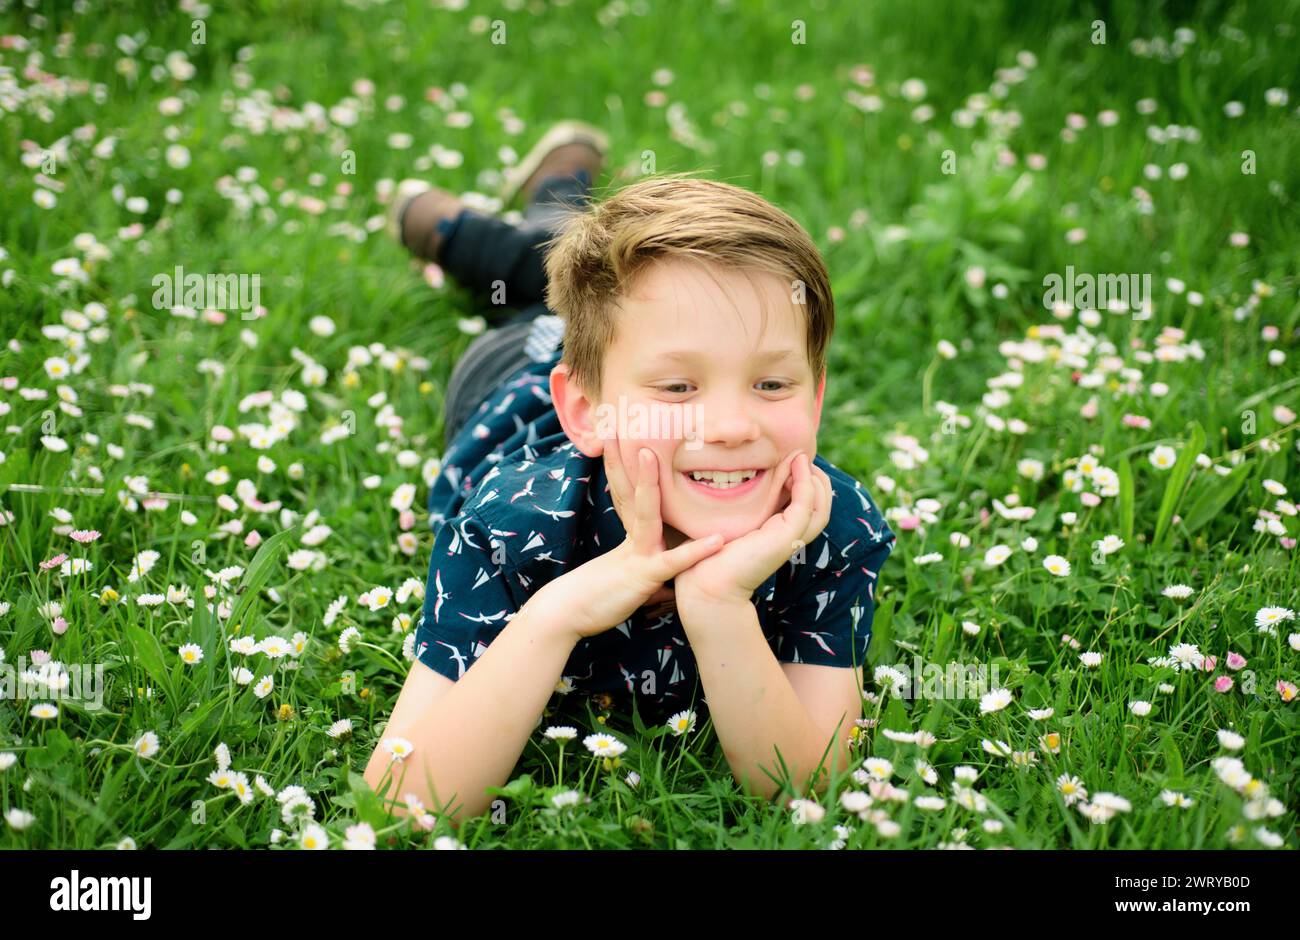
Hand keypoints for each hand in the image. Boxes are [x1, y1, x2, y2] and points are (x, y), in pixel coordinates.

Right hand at [536, 441, 725, 638]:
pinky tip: (718, 540)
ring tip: (654, 455)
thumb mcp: (626, 575)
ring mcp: (636, 553)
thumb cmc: (596, 597)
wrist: (568, 615)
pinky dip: (695, 553)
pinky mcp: (643, 577)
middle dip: (625, 455)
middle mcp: (632, 536)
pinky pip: (672, 564)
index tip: (622, 430)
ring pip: (646, 514)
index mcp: (629, 532)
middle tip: (621, 420)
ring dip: (649, 484)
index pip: (627, 488)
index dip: (624, 459)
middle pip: (628, 488)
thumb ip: (649, 568)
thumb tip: (664, 569)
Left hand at [673, 450, 831, 611]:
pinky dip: (805, 482)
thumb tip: (723, 474)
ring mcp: (791, 537)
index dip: (803, 479)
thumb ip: (735, 502)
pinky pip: (806, 504)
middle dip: (815, 476)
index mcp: (778, 532)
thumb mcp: (725, 520)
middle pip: (820, 502)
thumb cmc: (706, 555)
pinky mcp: (787, 537)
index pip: (805, 503)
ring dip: (813, 476)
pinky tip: (795, 464)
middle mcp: (789, 536)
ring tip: (800, 457)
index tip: (788, 459)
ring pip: (819, 503)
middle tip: (799, 455)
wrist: (705, 586)